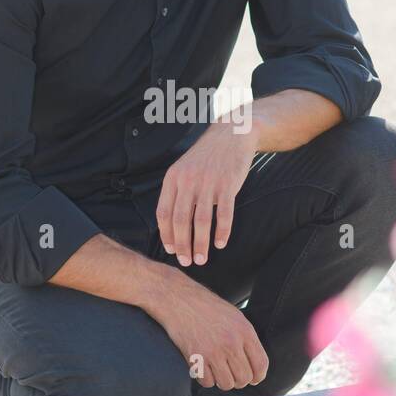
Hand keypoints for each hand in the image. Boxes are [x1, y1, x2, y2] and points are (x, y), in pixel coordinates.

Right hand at [155, 271, 268, 390]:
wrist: (179, 299)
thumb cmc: (206, 307)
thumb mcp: (235, 316)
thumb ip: (246, 339)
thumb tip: (254, 364)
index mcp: (244, 331)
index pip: (260, 364)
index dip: (258, 376)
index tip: (254, 379)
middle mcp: (231, 343)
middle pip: (244, 378)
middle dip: (239, 380)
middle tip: (232, 374)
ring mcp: (213, 352)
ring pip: (227, 384)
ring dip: (223, 381)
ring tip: (218, 371)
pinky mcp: (196, 358)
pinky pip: (207, 382)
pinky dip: (206, 379)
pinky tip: (204, 368)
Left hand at [156, 119, 258, 265]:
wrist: (231, 134)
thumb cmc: (207, 157)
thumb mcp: (184, 169)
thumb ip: (177, 192)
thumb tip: (172, 224)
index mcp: (173, 178)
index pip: (164, 212)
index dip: (166, 235)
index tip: (171, 251)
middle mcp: (188, 180)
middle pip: (181, 220)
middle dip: (183, 245)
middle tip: (187, 262)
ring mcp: (208, 182)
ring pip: (201, 220)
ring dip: (201, 243)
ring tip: (201, 259)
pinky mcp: (228, 184)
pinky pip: (224, 213)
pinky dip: (222, 231)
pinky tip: (220, 243)